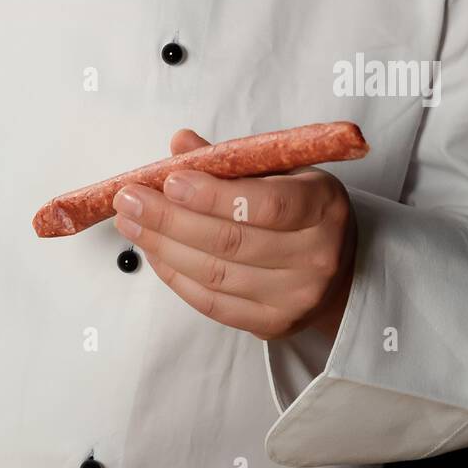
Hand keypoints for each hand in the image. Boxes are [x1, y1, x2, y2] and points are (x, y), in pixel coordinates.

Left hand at [112, 128, 356, 342]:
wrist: (338, 266)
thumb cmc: (301, 207)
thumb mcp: (280, 170)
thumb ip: (232, 159)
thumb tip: (181, 143)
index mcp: (323, 205)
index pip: (268, 204)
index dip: (214, 194)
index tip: (169, 180)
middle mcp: (317, 256)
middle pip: (232, 242)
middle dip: (170, 219)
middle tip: (129, 199)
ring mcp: (296, 297)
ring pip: (216, 274)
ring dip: (163, 246)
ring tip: (131, 222)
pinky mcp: (273, 325)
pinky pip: (213, 303)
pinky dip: (176, 276)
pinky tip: (154, 251)